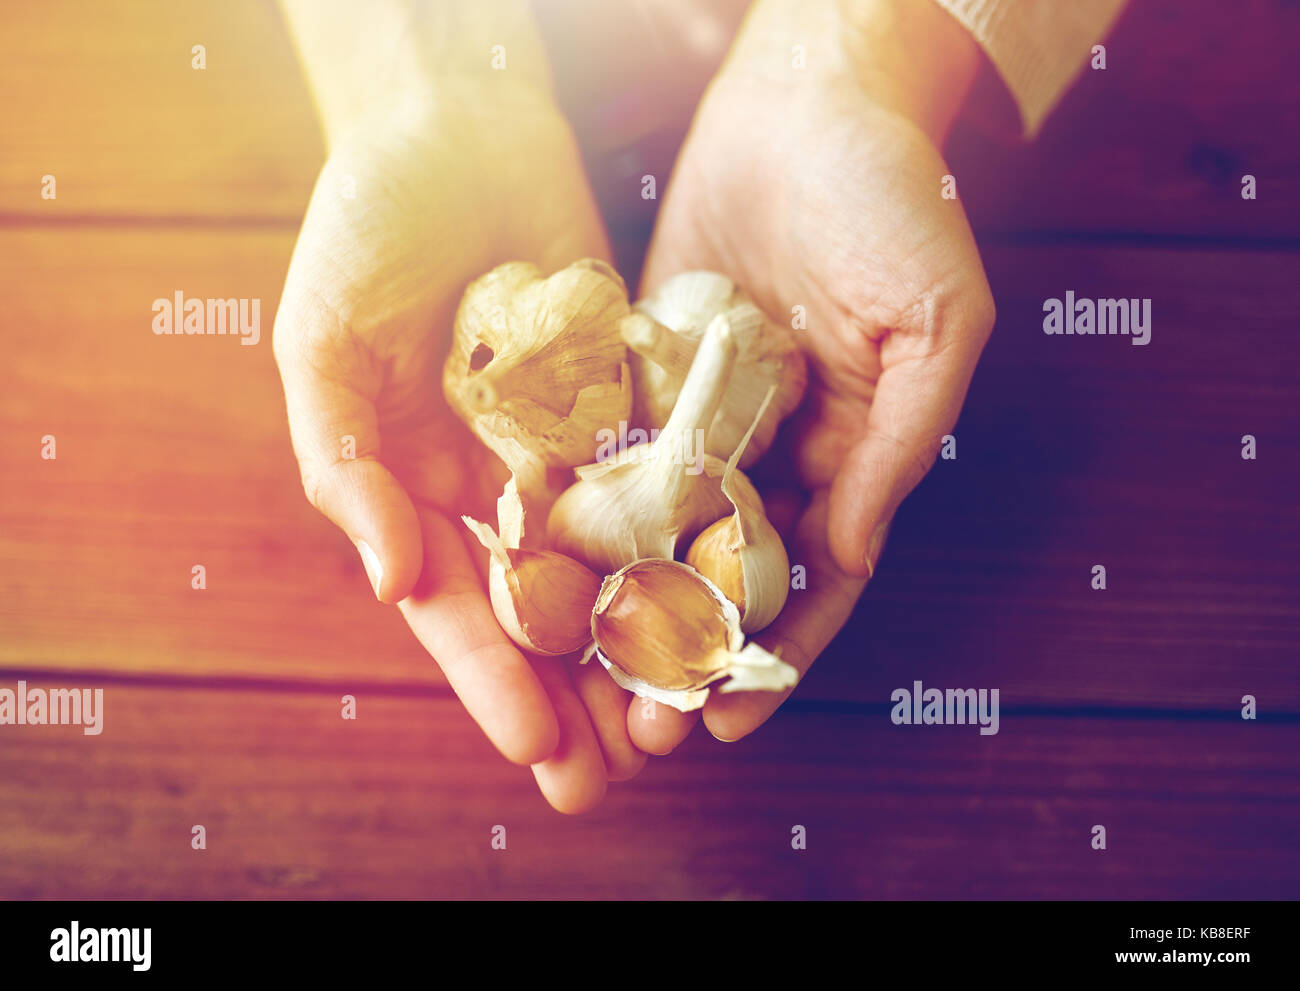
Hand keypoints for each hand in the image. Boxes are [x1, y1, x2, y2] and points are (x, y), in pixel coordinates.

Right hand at [272, 17, 645, 811]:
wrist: (456, 126)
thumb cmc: (364, 226)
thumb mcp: (320, 343)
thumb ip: (343, 465)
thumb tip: (387, 581)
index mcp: (415, 489)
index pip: (459, 609)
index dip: (495, 683)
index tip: (540, 752)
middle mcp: (495, 484)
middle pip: (543, 611)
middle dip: (577, 693)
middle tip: (619, 774)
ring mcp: (565, 447)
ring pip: (612, 566)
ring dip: (641, 641)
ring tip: (681, 715)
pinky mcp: (624, 402)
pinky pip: (659, 481)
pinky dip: (686, 540)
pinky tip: (723, 595)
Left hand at [635, 0, 995, 749]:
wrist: (811, 100)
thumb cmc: (896, 201)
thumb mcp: (934, 326)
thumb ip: (894, 445)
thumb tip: (850, 555)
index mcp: (849, 453)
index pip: (813, 578)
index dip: (776, 655)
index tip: (729, 723)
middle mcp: (773, 448)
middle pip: (725, 573)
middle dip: (686, 650)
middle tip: (637, 729)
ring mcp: (705, 414)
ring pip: (660, 529)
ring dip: (626, 604)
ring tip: (579, 675)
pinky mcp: (645, 370)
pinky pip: (614, 449)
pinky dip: (584, 507)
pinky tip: (542, 564)